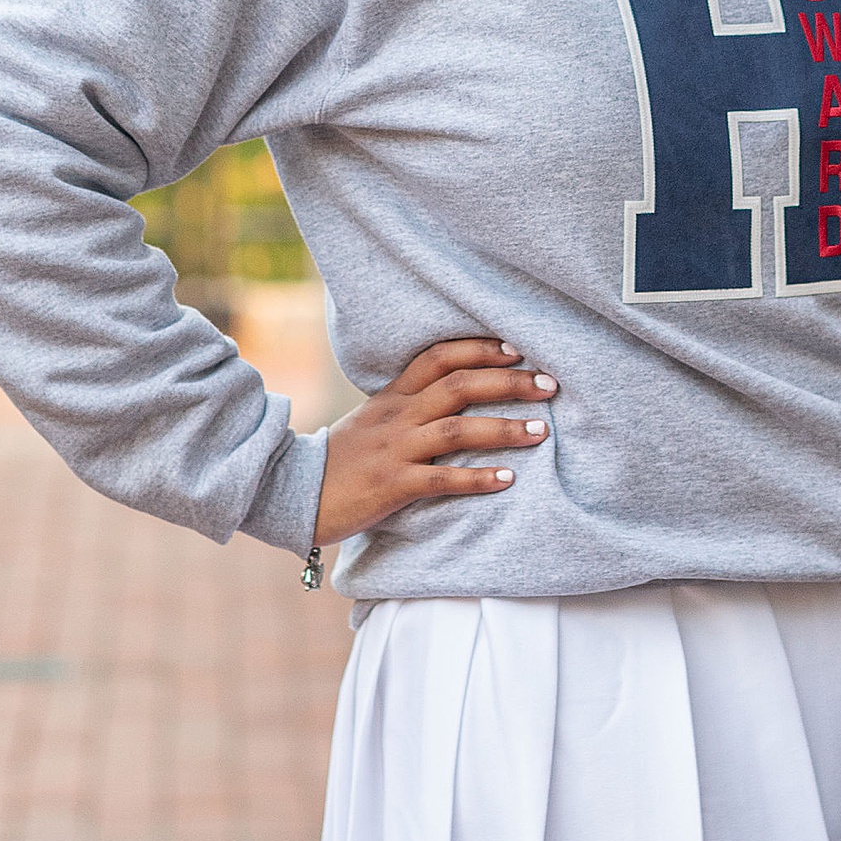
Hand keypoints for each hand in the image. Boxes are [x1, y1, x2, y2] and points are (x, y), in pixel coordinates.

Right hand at [313, 337, 556, 545]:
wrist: (290, 491)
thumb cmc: (341, 460)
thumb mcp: (373, 421)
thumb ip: (410, 406)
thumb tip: (457, 396)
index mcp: (393, 396)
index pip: (440, 356)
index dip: (480, 349)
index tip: (519, 349)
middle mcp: (397, 415)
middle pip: (459, 385)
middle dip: (508, 382)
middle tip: (549, 384)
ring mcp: (395, 449)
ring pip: (457, 428)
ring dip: (504, 428)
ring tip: (541, 431)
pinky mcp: (392, 485)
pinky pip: (441, 478)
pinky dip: (477, 478)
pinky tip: (507, 479)